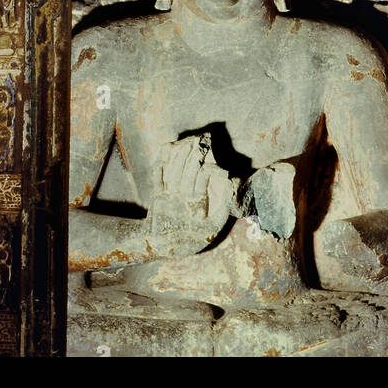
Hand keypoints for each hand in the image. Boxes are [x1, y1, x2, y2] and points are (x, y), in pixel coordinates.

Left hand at [152, 133, 234, 252]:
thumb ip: (224, 206)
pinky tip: (167, 148)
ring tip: (188, 141)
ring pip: (173, 170)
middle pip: (187, 170)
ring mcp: (166, 195)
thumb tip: (231, 184)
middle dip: (195, 153)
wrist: (163, 247)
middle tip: (202, 139)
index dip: (209, 167)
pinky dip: (161, 160)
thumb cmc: (193, 237)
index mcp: (195, 205)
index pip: (202, 178)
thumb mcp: (214, 227)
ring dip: (180, 153)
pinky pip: (157, 175)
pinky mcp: (156, 195)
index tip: (219, 164)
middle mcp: (180, 198)